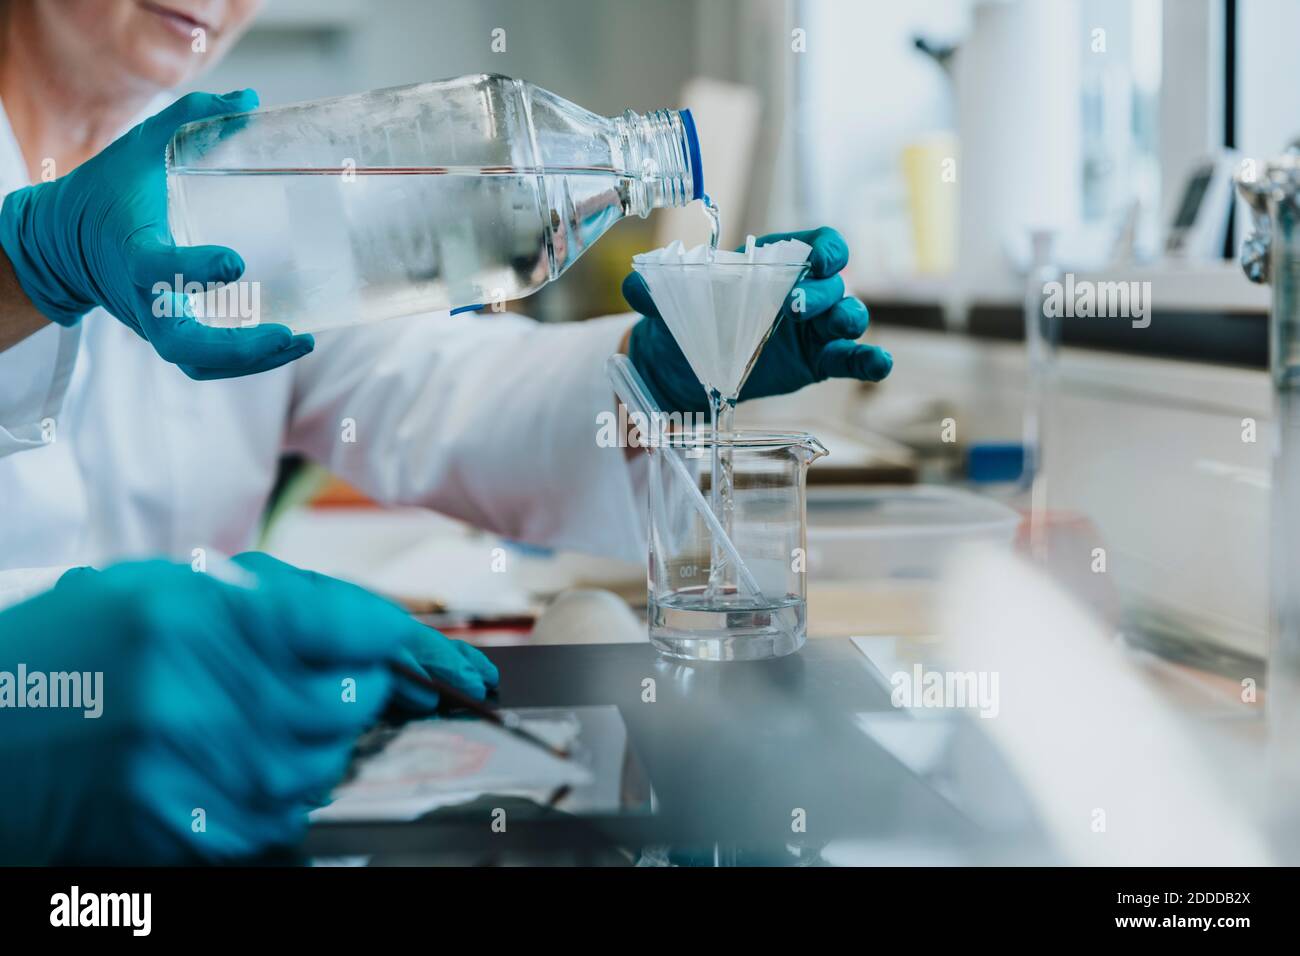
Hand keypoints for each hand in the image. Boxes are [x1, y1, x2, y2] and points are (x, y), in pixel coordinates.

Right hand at [0, 90, 312, 378]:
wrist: (60, 240)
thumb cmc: (106, 190)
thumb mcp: (142, 146)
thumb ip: (192, 119)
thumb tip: (251, 99)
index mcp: (130, 250)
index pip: (156, 268)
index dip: (192, 271)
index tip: (234, 263)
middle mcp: (139, 296)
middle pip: (183, 342)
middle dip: (237, 347)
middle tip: (289, 333)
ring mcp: (150, 320)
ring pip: (196, 360)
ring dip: (249, 362)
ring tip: (299, 343)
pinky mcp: (161, 331)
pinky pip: (200, 360)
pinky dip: (239, 362)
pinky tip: (283, 346)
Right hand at [0, 552, 490, 863]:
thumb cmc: (72, 651)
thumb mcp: (160, 590)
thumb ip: (269, 603)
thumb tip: (371, 633)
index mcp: (194, 611)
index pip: (347, 625)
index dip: (407, 644)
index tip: (441, 658)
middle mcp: (192, 692)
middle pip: (346, 706)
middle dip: (365, 698)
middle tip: (360, 691)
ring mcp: (182, 770)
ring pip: (321, 770)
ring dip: (327, 752)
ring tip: (280, 728)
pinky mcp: (175, 833)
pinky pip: (278, 825)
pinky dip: (287, 803)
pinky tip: (253, 774)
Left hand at [624, 227, 892, 412]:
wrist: (688, 363)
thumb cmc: (690, 319)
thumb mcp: (671, 304)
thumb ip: (655, 293)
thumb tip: (634, 286)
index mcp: (778, 263)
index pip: (820, 243)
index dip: (828, 248)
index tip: (819, 259)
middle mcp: (805, 291)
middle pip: (836, 282)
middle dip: (824, 291)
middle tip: (796, 307)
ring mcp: (815, 329)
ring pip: (851, 317)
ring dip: (850, 321)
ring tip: (838, 331)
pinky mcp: (818, 362)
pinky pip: (852, 358)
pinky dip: (870, 361)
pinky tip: (878, 367)